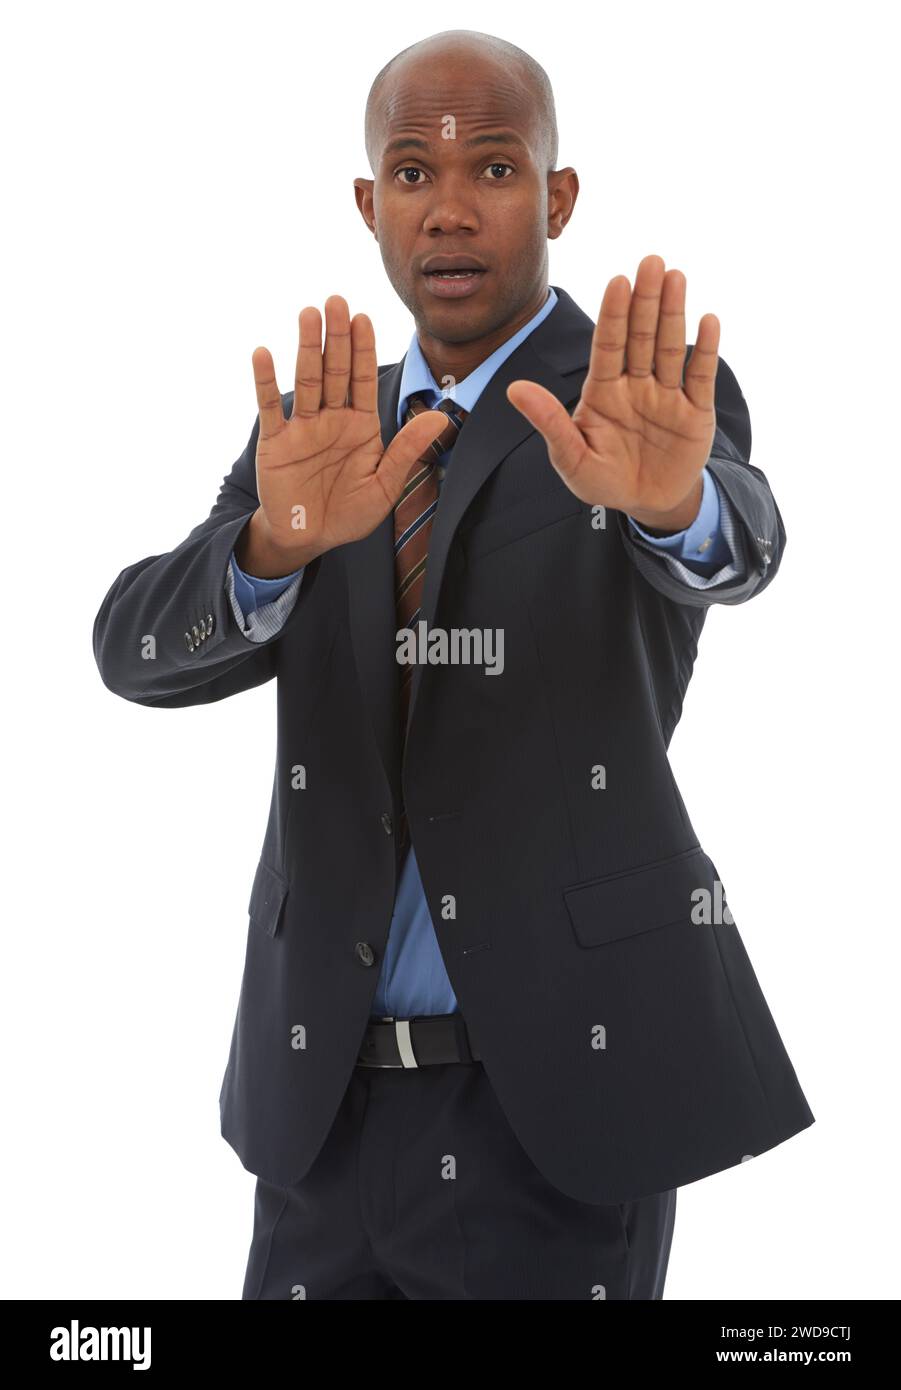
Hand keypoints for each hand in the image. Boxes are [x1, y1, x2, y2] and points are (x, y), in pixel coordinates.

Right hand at [240, 296, 449, 574]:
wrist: (310, 539)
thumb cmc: (349, 514)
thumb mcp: (385, 486)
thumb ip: (407, 450)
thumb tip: (439, 417)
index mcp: (360, 425)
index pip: (363, 379)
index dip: (364, 349)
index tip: (364, 318)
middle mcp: (331, 419)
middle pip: (335, 370)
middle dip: (337, 337)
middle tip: (336, 300)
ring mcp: (302, 427)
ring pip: (306, 380)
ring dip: (306, 347)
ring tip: (308, 314)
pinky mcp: (275, 442)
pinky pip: (270, 407)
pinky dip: (265, 381)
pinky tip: (264, 353)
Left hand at [506, 255, 719, 531]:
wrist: (646, 504)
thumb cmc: (603, 480)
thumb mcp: (570, 457)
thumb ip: (549, 421)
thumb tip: (514, 388)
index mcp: (604, 392)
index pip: (608, 346)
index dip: (613, 314)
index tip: (617, 281)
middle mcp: (636, 385)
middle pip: (641, 337)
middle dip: (646, 300)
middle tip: (651, 260)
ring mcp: (667, 396)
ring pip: (670, 348)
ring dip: (674, 313)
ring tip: (676, 276)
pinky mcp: (695, 412)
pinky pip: (700, 376)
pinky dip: (705, 350)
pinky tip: (707, 320)